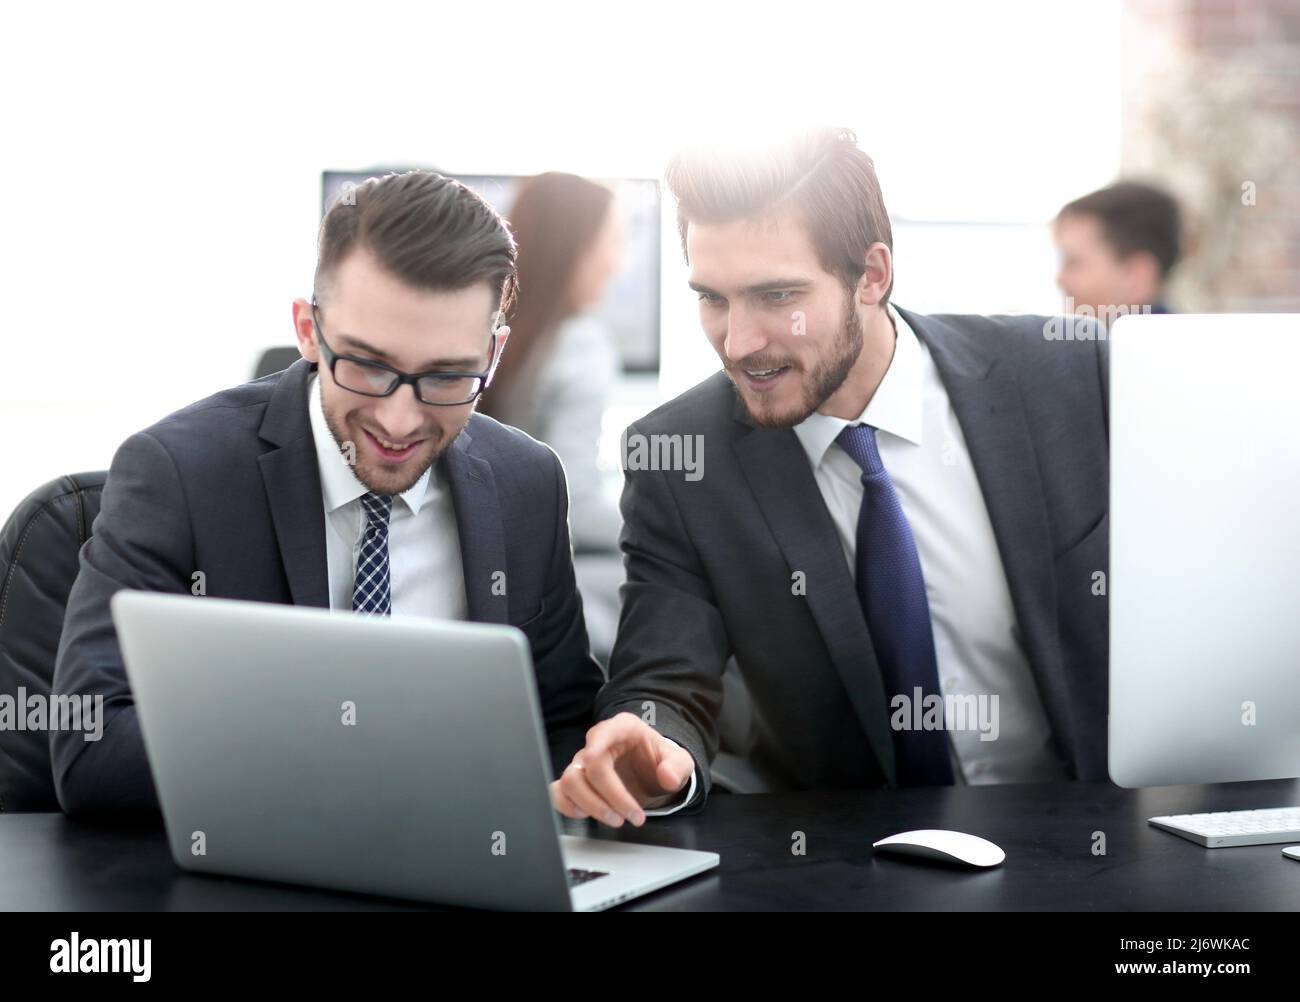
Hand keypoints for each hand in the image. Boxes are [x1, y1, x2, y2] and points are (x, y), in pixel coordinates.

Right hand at [549, 713, 694, 827]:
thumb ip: (677, 766)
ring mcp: (584, 762)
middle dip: (608, 798)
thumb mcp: (679, 760)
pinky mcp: (578, 782)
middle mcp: (598, 742)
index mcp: (621, 728)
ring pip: (569, 781)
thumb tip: (667, 777)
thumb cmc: (660, 760)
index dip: (597, 757)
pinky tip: (586, 815)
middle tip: (631, 817)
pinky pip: (558, 792)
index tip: (607, 781)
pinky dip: (567, 806)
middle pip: (586, 767)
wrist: (652, 770)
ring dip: (590, 806)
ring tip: (615, 820)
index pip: (599, 736)